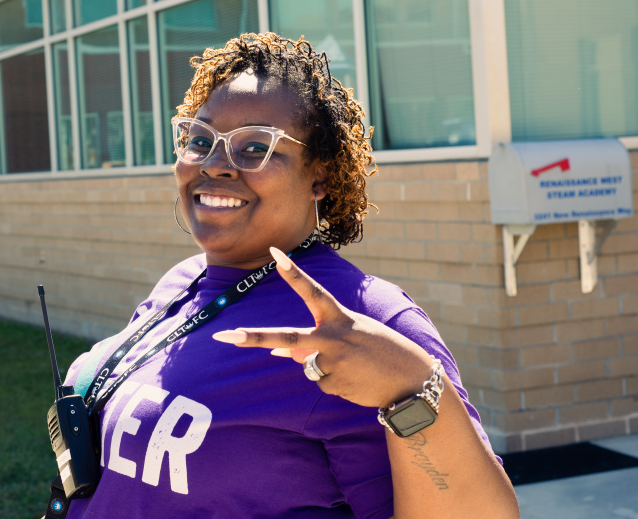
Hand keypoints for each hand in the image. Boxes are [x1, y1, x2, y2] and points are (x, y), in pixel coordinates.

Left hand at [212, 246, 433, 408]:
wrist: (412, 381)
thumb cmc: (379, 353)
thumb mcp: (350, 339)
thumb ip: (314, 342)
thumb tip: (278, 355)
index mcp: (339, 317)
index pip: (311, 290)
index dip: (292, 272)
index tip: (273, 252)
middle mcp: (332, 337)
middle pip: (286, 337)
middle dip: (254, 338)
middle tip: (224, 336)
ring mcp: (333, 361)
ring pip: (308, 367)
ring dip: (327, 371)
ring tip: (355, 369)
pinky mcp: (335, 383)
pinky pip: (321, 384)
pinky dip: (335, 385)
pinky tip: (356, 382)